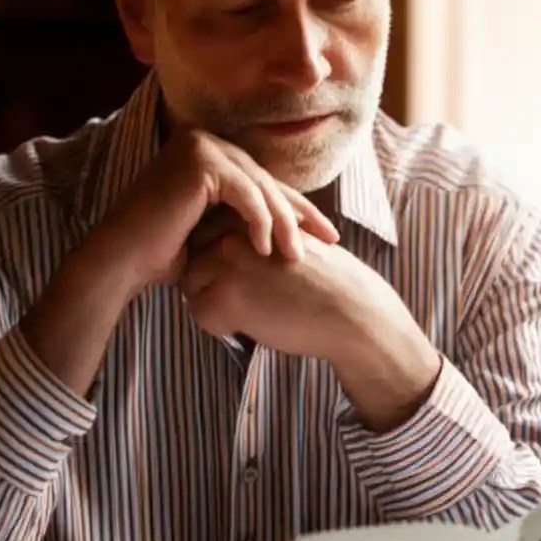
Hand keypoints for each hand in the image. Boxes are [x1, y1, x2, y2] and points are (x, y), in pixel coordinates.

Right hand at [89, 126, 339, 290]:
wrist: (122, 260)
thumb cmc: (163, 253)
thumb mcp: (215, 230)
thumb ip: (243, 218)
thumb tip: (294, 227)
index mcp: (207, 151)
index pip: (262, 182)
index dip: (297, 209)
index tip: (326, 235)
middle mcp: (204, 139)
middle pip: (267, 181)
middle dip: (301, 214)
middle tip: (330, 240)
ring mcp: (201, 145)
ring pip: (260, 188)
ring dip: (284, 224)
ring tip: (297, 256)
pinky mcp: (200, 160)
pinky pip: (245, 193)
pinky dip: (260, 222)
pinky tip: (267, 250)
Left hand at [181, 230, 442, 431]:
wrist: (350, 310)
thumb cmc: (324, 281)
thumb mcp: (288, 238)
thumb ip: (255, 234)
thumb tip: (218, 248)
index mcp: (249, 214)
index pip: (204, 235)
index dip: (218, 261)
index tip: (246, 278)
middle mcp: (232, 231)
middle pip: (192, 258)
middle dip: (208, 280)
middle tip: (247, 297)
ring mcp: (227, 261)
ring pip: (190, 286)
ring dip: (211, 301)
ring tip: (250, 309)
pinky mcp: (226, 294)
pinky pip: (198, 314)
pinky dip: (219, 326)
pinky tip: (252, 323)